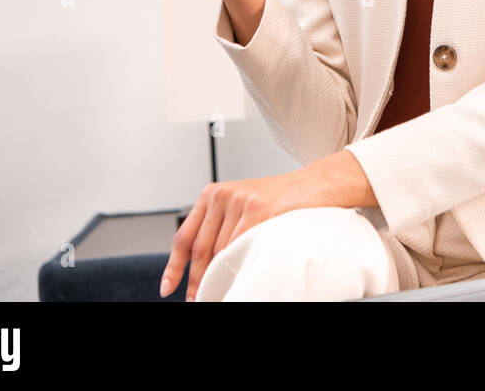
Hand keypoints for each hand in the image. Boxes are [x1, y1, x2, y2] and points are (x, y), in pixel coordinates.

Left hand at [159, 151, 378, 299]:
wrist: (316, 185)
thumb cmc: (282, 200)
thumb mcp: (243, 207)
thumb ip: (221, 228)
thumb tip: (202, 268)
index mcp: (213, 194)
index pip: (184, 236)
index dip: (174, 267)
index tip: (168, 288)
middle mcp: (222, 195)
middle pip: (200, 249)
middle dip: (197, 280)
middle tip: (199, 300)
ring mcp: (241, 200)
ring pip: (220, 252)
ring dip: (219, 277)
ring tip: (224, 291)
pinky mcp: (258, 208)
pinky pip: (240, 246)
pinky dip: (237, 267)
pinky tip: (239, 277)